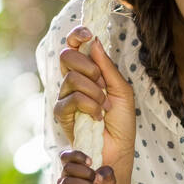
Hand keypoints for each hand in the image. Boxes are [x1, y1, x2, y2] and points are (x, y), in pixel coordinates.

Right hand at [53, 150, 115, 183]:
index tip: (91, 162)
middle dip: (85, 171)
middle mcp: (64, 181)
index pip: (66, 157)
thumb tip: (102, 171)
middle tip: (97, 180)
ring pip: (66, 181)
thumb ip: (109, 177)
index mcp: (74, 173)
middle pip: (67, 167)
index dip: (76, 155)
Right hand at [54, 27, 135, 177]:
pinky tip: (97, 116)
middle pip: (67, 56)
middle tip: (102, 83)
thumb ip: (108, 67)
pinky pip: (71, 98)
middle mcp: (73, 82)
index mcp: (88, 73)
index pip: (74, 47)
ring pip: (71, 77)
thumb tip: (94, 42)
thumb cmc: (121, 122)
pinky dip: (89, 105)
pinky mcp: (61, 113)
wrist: (117, 150)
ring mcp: (65, 96)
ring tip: (104, 106)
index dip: (76, 36)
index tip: (86, 33)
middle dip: (89, 66)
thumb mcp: (122, 91)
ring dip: (94, 91)